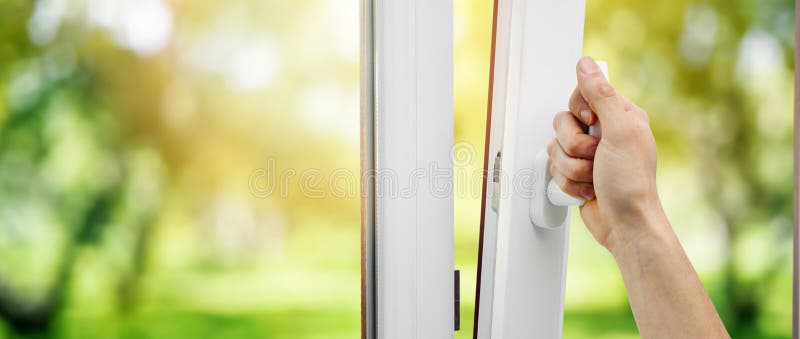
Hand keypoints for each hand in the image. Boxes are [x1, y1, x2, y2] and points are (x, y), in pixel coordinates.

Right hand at [547, 56, 662, 252]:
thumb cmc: (631, 182)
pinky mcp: (576, 174)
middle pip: (562, 122)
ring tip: (594, 177)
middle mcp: (603, 133)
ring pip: (556, 148)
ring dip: (572, 168)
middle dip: (574, 145)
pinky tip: (588, 189)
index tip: (591, 123)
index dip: (579, 111)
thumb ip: (601, 95)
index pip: (581, 94)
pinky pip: (555, 169)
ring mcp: (588, 155)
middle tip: (595, 155)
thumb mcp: (620, 131)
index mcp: (619, 115)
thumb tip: (585, 64)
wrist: (626, 225)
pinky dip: (568, 183)